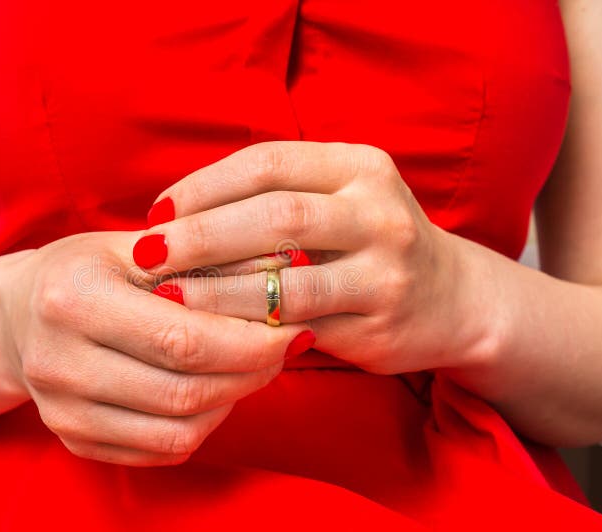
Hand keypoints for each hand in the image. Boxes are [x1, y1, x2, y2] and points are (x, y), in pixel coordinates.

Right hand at [2, 232, 311, 465]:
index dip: (250, 342)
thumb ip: (204, 258)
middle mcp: (59, 361)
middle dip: (251, 374)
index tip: (292, 329)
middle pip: (184, 391)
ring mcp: (62, 410)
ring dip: (231, 401)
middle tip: (283, 348)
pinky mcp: (73, 440)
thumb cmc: (82, 272)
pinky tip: (213, 390)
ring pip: (177, 432)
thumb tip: (283, 270)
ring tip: (251, 367)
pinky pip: (159, 450)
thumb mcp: (133, 246)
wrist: (15, 317)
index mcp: (73, 299)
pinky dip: (201, 424)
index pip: (182, 338)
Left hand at [135, 141, 482, 374]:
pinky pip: (301, 325)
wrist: (453, 299)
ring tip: (167, 295)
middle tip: (147, 253)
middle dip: (202, 234)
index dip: (205, 185)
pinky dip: (251, 326)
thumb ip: (276, 196)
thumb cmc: (370, 242)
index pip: (268, 162)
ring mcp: (385, 269)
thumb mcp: (340, 198)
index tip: (156, 211)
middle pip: (275, 214)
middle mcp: (378, 210)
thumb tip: (177, 216)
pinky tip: (212, 329)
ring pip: (287, 277)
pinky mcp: (380, 323)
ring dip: (218, 288)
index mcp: (359, 166)